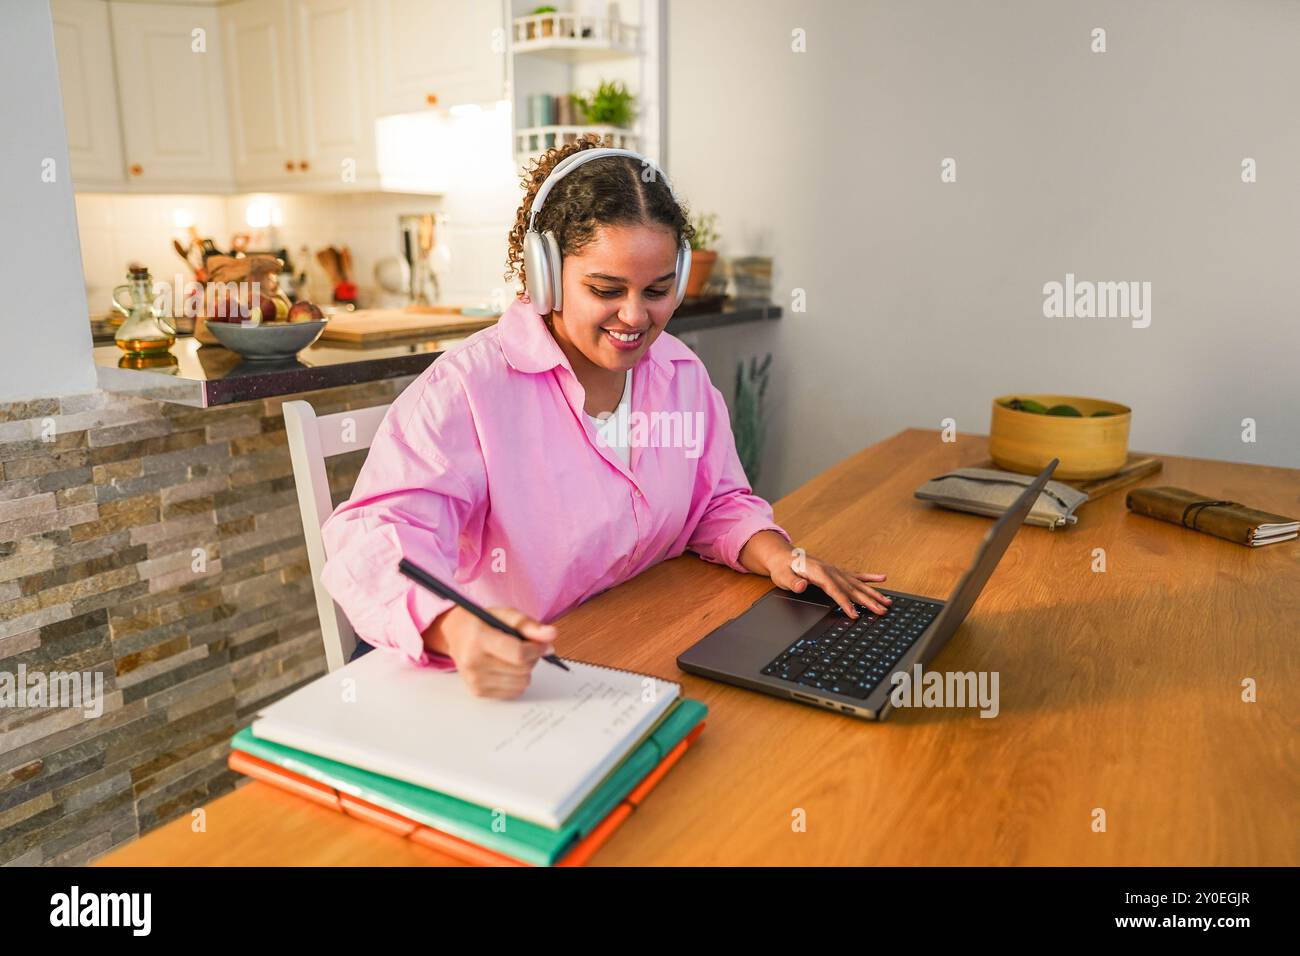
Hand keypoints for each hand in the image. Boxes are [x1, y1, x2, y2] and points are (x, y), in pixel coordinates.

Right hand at [426, 606, 556, 698]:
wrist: (456, 634)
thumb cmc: (482, 623)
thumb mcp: (504, 614)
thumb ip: (528, 624)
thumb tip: (551, 635)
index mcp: (479, 639)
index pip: (518, 653)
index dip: (537, 649)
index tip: (543, 644)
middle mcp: (473, 662)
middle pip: (522, 669)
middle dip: (532, 658)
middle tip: (526, 647)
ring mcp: (474, 680)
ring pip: (522, 683)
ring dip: (526, 670)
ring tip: (515, 657)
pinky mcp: (478, 692)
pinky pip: (514, 692)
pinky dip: (517, 680)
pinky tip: (507, 667)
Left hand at [767, 550, 890, 618]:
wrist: (784, 556)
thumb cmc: (783, 567)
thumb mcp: (782, 576)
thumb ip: (793, 582)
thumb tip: (802, 586)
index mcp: (819, 572)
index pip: (835, 590)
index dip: (845, 603)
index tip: (854, 614)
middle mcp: (831, 571)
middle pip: (852, 589)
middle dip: (867, 601)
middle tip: (881, 611)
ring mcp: (836, 571)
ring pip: (858, 584)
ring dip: (873, 593)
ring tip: (888, 602)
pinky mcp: (837, 571)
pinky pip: (857, 575)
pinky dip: (870, 577)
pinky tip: (883, 578)